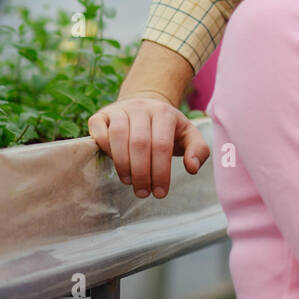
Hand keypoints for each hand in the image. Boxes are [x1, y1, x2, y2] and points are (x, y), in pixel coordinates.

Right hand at [88, 96, 209, 197]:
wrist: (144, 106)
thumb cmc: (167, 128)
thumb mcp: (188, 135)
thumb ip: (198, 150)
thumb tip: (192, 168)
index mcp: (164, 112)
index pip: (162, 145)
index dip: (161, 172)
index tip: (161, 193)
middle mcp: (141, 107)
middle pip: (140, 143)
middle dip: (142, 173)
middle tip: (144, 193)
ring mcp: (119, 110)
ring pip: (118, 137)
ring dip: (123, 165)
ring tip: (130, 182)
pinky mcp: (100, 116)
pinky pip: (99, 133)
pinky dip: (106, 151)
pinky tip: (116, 166)